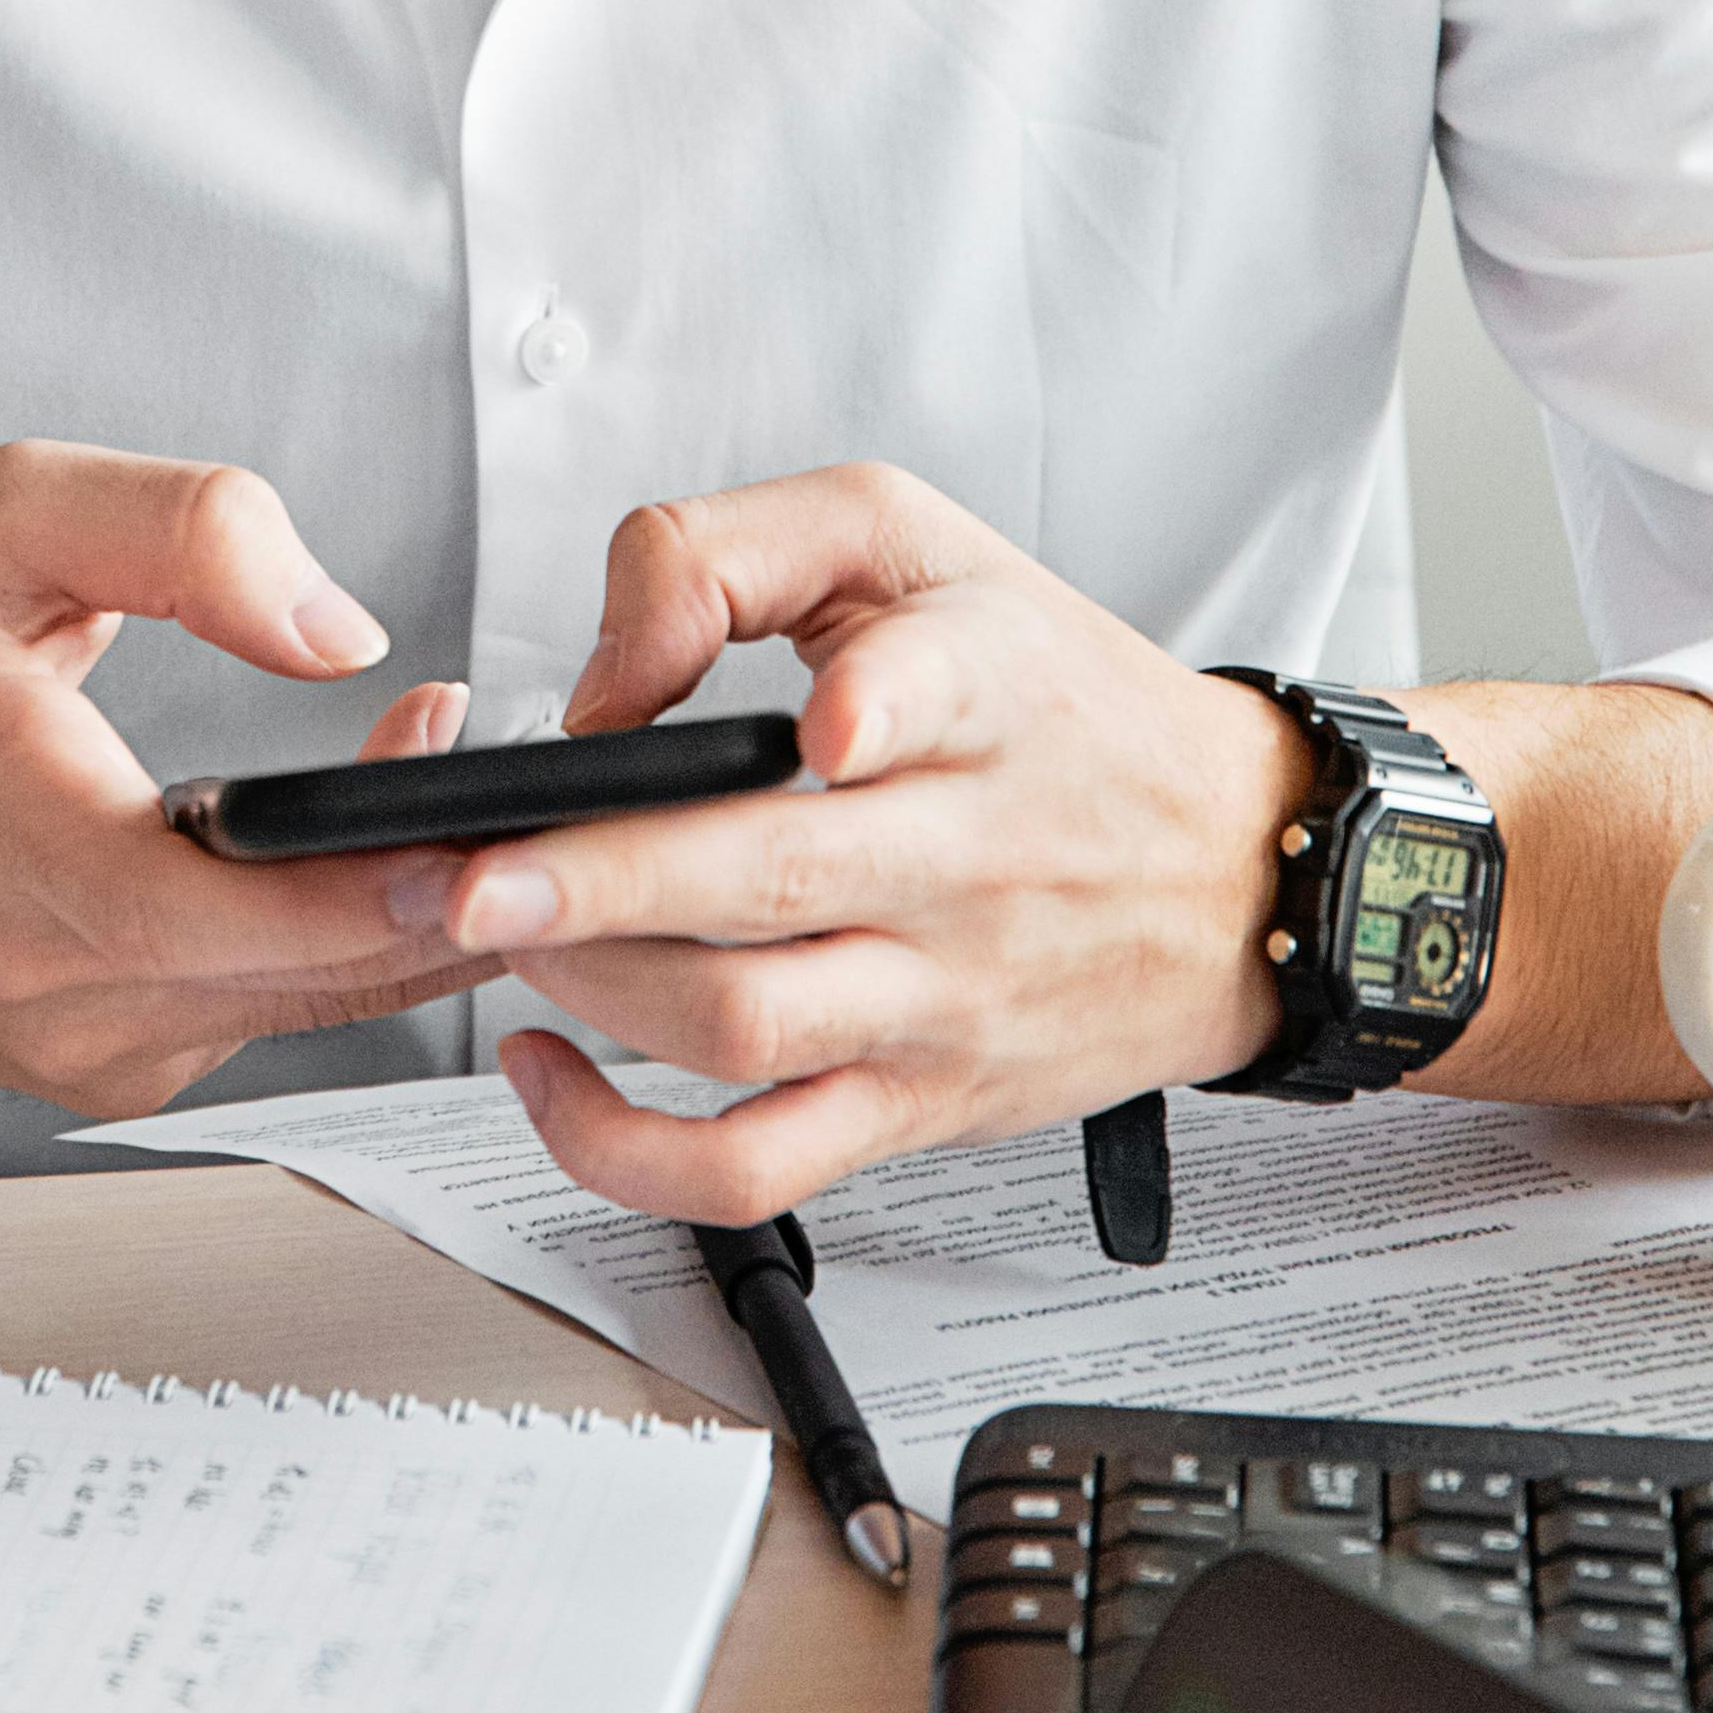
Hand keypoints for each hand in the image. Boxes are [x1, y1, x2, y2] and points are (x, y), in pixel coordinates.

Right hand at [0, 443, 476, 1111]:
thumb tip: (341, 632)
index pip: (256, 908)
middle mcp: (60, 987)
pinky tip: (362, 843)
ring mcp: (89, 1049)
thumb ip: (184, 529)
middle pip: (328, 969)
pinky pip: (269, 1009)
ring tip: (454, 770)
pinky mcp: (109, 1067)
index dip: (403, 872)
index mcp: (25, 852)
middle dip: (458, 872)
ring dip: (412, 900)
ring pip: (319, 1001)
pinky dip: (336, 933)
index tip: (506, 803)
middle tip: (538, 766)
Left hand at [385, 463, 1297, 1217]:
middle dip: (596, 881)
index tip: (822, 720)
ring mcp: (940, 994)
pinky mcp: (917, 1102)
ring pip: (744, 1022)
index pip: (936, 687)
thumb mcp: (911, 543)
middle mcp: (967, 854)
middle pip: (774, 880)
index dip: (871, 701)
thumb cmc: (1056, 696)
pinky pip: (757, 1168)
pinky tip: (549, 1072)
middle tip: (474, 870)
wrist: (1238, 872)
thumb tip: (601, 682)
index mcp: (982, 691)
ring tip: (497, 924)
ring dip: (590, 982)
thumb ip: (727, 557)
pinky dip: (627, 1150)